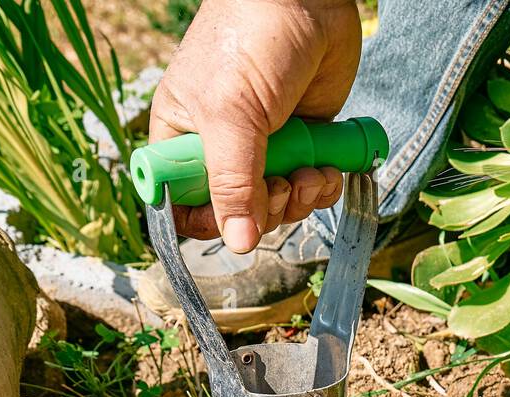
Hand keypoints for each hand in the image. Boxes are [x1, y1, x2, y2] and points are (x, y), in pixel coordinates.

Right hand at [149, 0, 361, 251]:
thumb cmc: (250, 40)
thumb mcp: (231, 115)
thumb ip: (232, 183)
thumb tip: (236, 242)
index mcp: (183, 138)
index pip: (180, 203)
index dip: (206, 222)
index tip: (234, 222)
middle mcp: (221, 148)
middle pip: (237, 213)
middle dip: (266, 209)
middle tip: (283, 184)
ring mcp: (265, 147)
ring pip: (278, 205)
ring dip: (299, 198)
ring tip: (312, 171)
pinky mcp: (303, 142)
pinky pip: (309, 187)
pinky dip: (321, 186)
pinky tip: (329, 167)